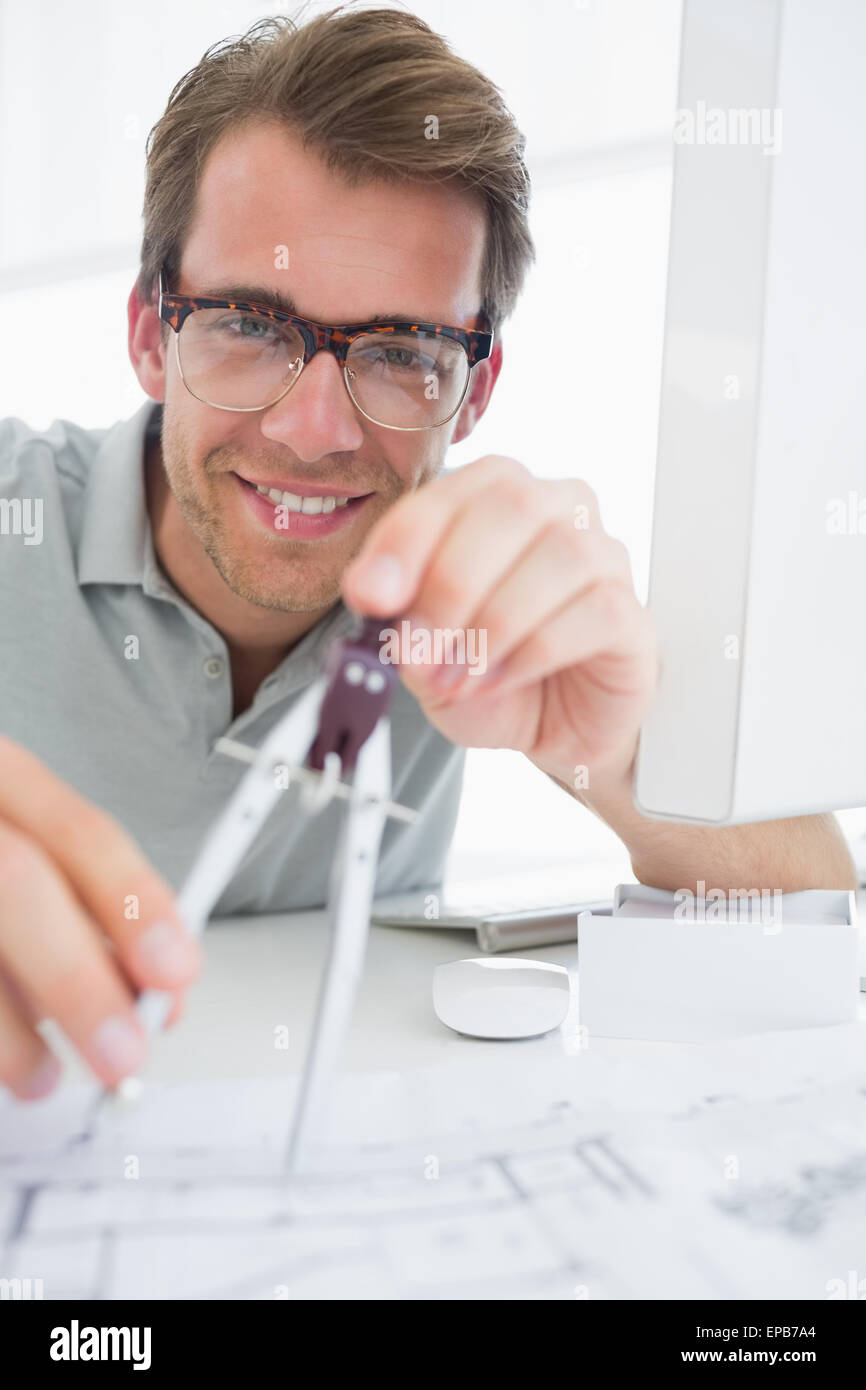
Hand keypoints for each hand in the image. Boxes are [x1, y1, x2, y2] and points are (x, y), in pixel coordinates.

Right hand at [0, 737, 199, 1100]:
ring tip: (44, 1077)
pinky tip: (1, 1064)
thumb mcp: (30, 848)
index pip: (80, 833)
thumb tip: (154, 989)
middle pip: (19, 885)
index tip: (175, 973)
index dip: (133, 904)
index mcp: (2, 777)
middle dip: (77, 978)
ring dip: (11, 1033)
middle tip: (121, 1051)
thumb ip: (89, 908)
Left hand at [342, 456, 657, 788]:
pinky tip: (502, 679)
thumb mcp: (422, 650)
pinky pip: (593, 611)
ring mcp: (604, 556)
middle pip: (511, 506)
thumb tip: (375, 592)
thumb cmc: (491, 674)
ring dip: (495, 624)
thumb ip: (396, 616)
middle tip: (421, 651)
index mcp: (495, 497)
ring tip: (461, 677)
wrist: (552, 731)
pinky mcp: (631, 613)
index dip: (404, 542)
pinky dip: (535, 650)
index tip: (370, 598)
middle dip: (452, 584)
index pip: (449, 492)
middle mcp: (557, 509)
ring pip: (559, 555)